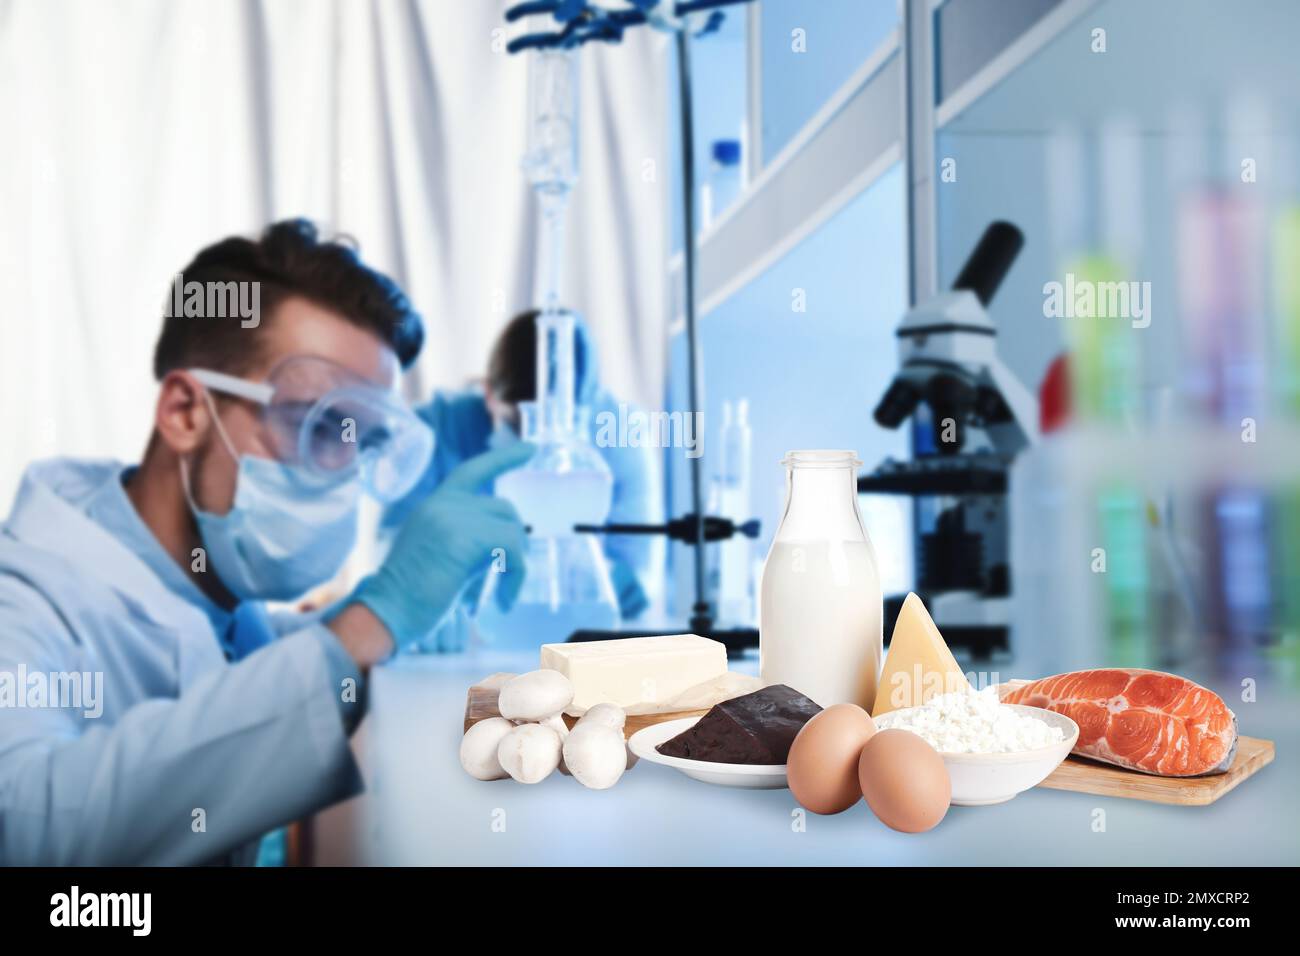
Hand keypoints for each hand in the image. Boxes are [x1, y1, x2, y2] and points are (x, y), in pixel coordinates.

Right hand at [350, 443, 532, 650]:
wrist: (384, 614)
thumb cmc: (409, 598)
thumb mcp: (440, 556)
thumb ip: (466, 539)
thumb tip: (509, 544)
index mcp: (434, 506)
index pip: (473, 470)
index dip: (504, 458)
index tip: (531, 448)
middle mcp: (442, 503)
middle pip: (504, 508)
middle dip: (514, 545)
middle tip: (506, 582)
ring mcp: (451, 516)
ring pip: (512, 528)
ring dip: (517, 566)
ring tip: (502, 598)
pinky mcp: (464, 536)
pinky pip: (513, 548)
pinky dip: (517, 577)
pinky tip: (503, 603)